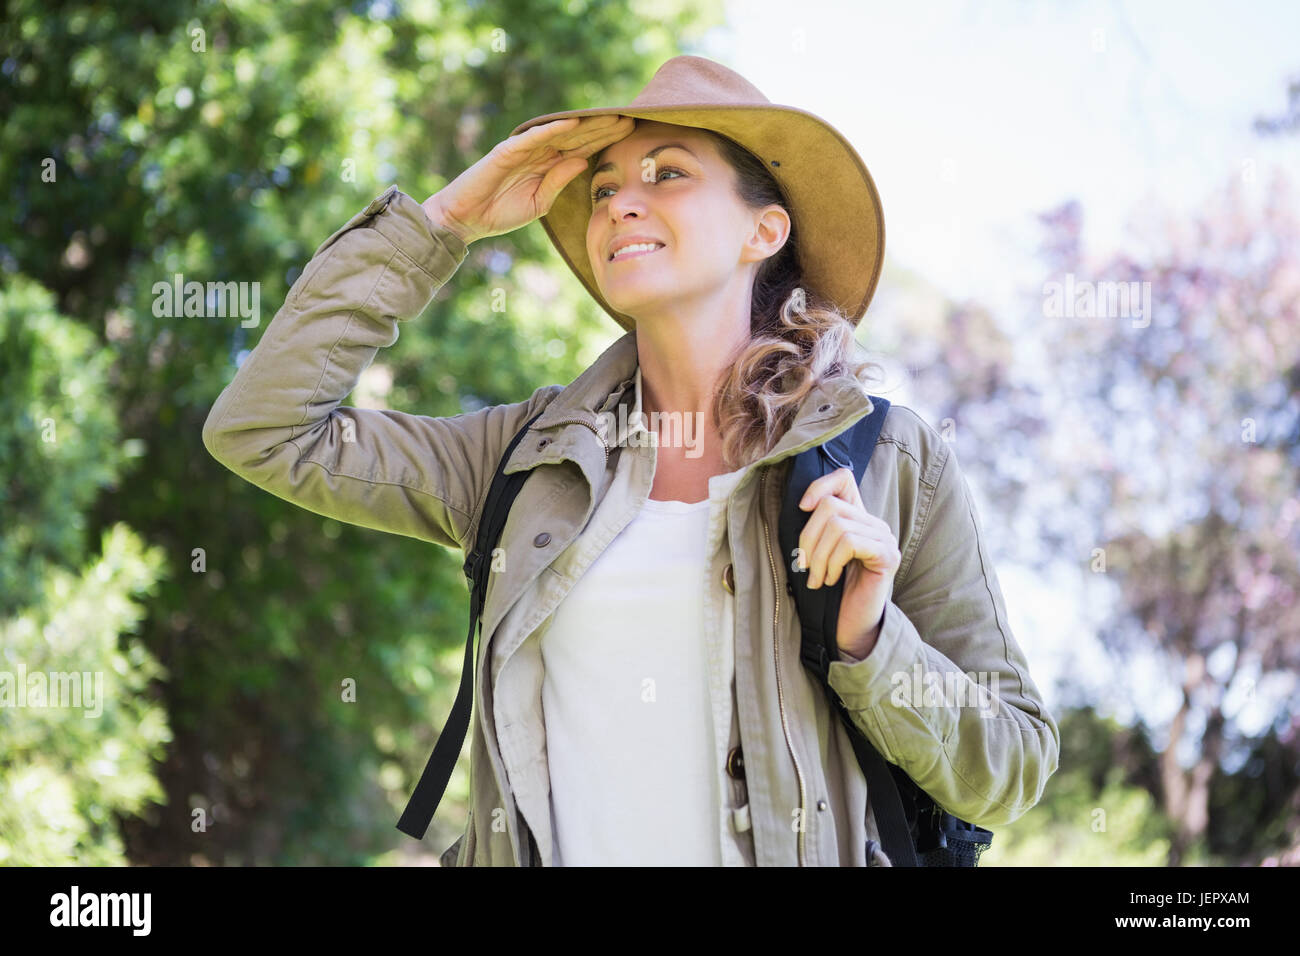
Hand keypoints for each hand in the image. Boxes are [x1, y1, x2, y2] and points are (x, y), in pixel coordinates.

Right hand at [422, 114, 634, 244]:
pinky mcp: (506, 151)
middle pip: (576, 135)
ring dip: (585, 124)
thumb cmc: (499, 212)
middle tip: (630, 117)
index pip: (582, 148)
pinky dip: (552, 129)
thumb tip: (583, 161)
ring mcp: (523, 149)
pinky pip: (532, 138)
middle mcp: (538, 152)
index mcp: (548, 165)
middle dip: (602, 127)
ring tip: (610, 116)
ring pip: (560, 132)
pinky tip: (572, 123)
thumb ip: (559, 181)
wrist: (466, 219)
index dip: (605, 140)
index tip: (630, 133)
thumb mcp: (540, 202)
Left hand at [796, 467, 900, 658]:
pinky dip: (832, 563)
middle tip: (804, 565)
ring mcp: (884, 538)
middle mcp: (874, 523)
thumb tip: (800, 504)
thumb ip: (816, 528)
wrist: (851, 629)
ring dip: (818, 556)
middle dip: (807, 536)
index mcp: (857, 518)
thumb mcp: (817, 554)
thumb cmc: (830, 593)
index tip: (801, 508)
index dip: (818, 486)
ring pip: (837, 524)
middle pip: (831, 505)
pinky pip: (849, 542)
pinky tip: (831, 581)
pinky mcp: (887, 556)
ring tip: (817, 579)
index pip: (843, 478)